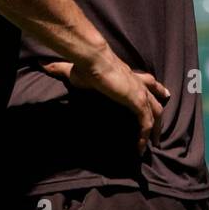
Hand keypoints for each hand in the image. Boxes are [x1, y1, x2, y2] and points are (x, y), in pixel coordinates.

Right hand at [43, 51, 170, 156]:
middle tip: (159, 130)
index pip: (148, 82)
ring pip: (155, 114)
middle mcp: (138, 84)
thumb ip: (62, 70)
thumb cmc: (86, 66)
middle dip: (159, 114)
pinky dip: (144, 136)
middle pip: (156, 100)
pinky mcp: (137, 102)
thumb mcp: (74, 70)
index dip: (156, 89)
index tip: (164, 95)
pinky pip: (146, 123)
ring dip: (154, 130)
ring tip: (152, 145)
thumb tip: (44, 66)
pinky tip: (140, 148)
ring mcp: (140, 93)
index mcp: (128, 75)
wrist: (94, 61)